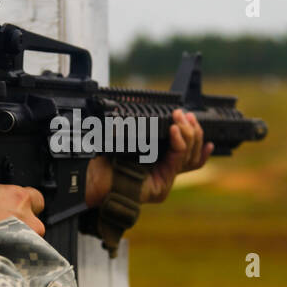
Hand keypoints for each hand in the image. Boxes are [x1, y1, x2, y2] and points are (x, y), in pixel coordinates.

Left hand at [85, 109, 213, 207]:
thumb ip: (138, 123)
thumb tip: (142, 99)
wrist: (91, 176)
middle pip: (192, 154)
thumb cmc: (103, 156)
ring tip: (180, 118)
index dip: (196, 138)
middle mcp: (163, 173)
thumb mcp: (126, 134)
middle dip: (193, 131)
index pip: (186, 153)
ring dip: (188, 134)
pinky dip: (179, 143)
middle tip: (187, 115)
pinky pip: (177, 162)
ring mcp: (163, 181)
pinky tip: (175, 130)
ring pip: (189, 158)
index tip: (195, 120)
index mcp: (158, 162)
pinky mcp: (161, 187)